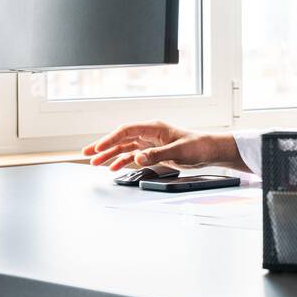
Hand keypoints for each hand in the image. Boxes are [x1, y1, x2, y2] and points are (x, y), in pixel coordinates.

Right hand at [82, 120, 249, 172]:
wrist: (210, 151)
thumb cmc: (198, 147)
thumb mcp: (178, 152)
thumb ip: (157, 155)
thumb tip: (138, 157)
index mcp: (154, 128)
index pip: (126, 131)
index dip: (110, 139)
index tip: (98, 148)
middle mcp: (149, 133)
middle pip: (121, 138)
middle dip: (103, 146)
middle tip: (87, 154)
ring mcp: (150, 142)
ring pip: (124, 147)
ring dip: (110, 155)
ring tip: (95, 163)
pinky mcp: (153, 151)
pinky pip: (133, 155)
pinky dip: (122, 160)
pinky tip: (114, 167)